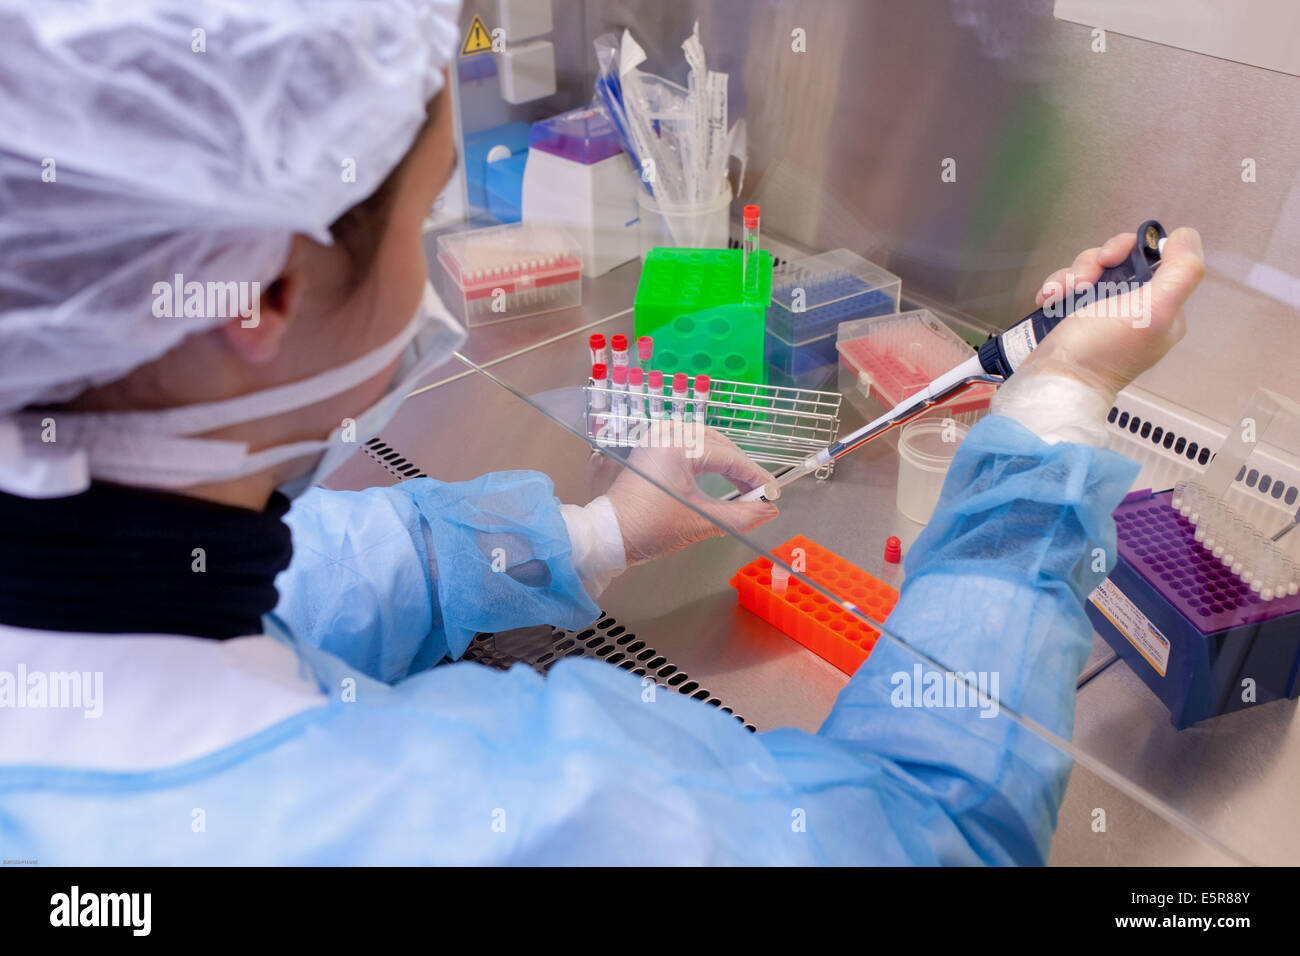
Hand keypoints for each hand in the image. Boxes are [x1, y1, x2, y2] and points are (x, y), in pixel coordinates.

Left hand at [604, 419, 778, 563]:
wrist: (608, 535)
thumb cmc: (649, 527)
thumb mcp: (700, 522)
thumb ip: (739, 516)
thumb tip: (768, 511)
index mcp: (679, 446)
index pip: (729, 457)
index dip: (755, 476)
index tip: (771, 494)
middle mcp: (667, 434)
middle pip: (719, 443)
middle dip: (741, 468)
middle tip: (759, 492)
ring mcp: (656, 439)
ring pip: (704, 442)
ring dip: (725, 461)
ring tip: (742, 486)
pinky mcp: (651, 450)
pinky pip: (688, 446)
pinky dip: (707, 460)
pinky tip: (718, 476)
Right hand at [1021, 226, 1204, 400]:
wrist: (1054, 383)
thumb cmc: (1102, 351)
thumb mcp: (1153, 309)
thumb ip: (1181, 271)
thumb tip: (1186, 236)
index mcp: (1162, 309)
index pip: (1153, 259)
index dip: (1130, 250)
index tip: (1109, 259)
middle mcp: (1135, 310)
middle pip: (1119, 261)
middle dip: (1093, 264)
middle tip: (1082, 282)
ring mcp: (1102, 314)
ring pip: (1090, 272)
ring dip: (1070, 277)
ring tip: (1059, 295)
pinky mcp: (1075, 318)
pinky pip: (1069, 288)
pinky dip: (1057, 289)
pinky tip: (1049, 300)